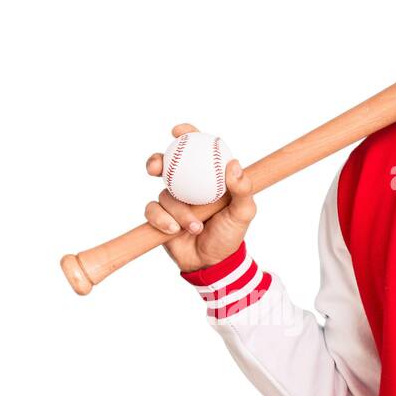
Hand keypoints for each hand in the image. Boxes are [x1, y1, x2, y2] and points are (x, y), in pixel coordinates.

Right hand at [145, 123, 256, 271]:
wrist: (213, 263)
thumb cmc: (230, 234)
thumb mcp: (243, 212)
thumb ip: (243, 189)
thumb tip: (234, 164)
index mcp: (207, 177)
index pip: (196, 149)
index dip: (186, 135)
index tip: (178, 131)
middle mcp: (188, 185)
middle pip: (165, 164)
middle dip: (156, 161)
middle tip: (157, 167)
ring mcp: (173, 201)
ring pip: (164, 194)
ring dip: (178, 211)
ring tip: (195, 226)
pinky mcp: (160, 218)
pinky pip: (152, 212)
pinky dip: (162, 219)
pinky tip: (173, 230)